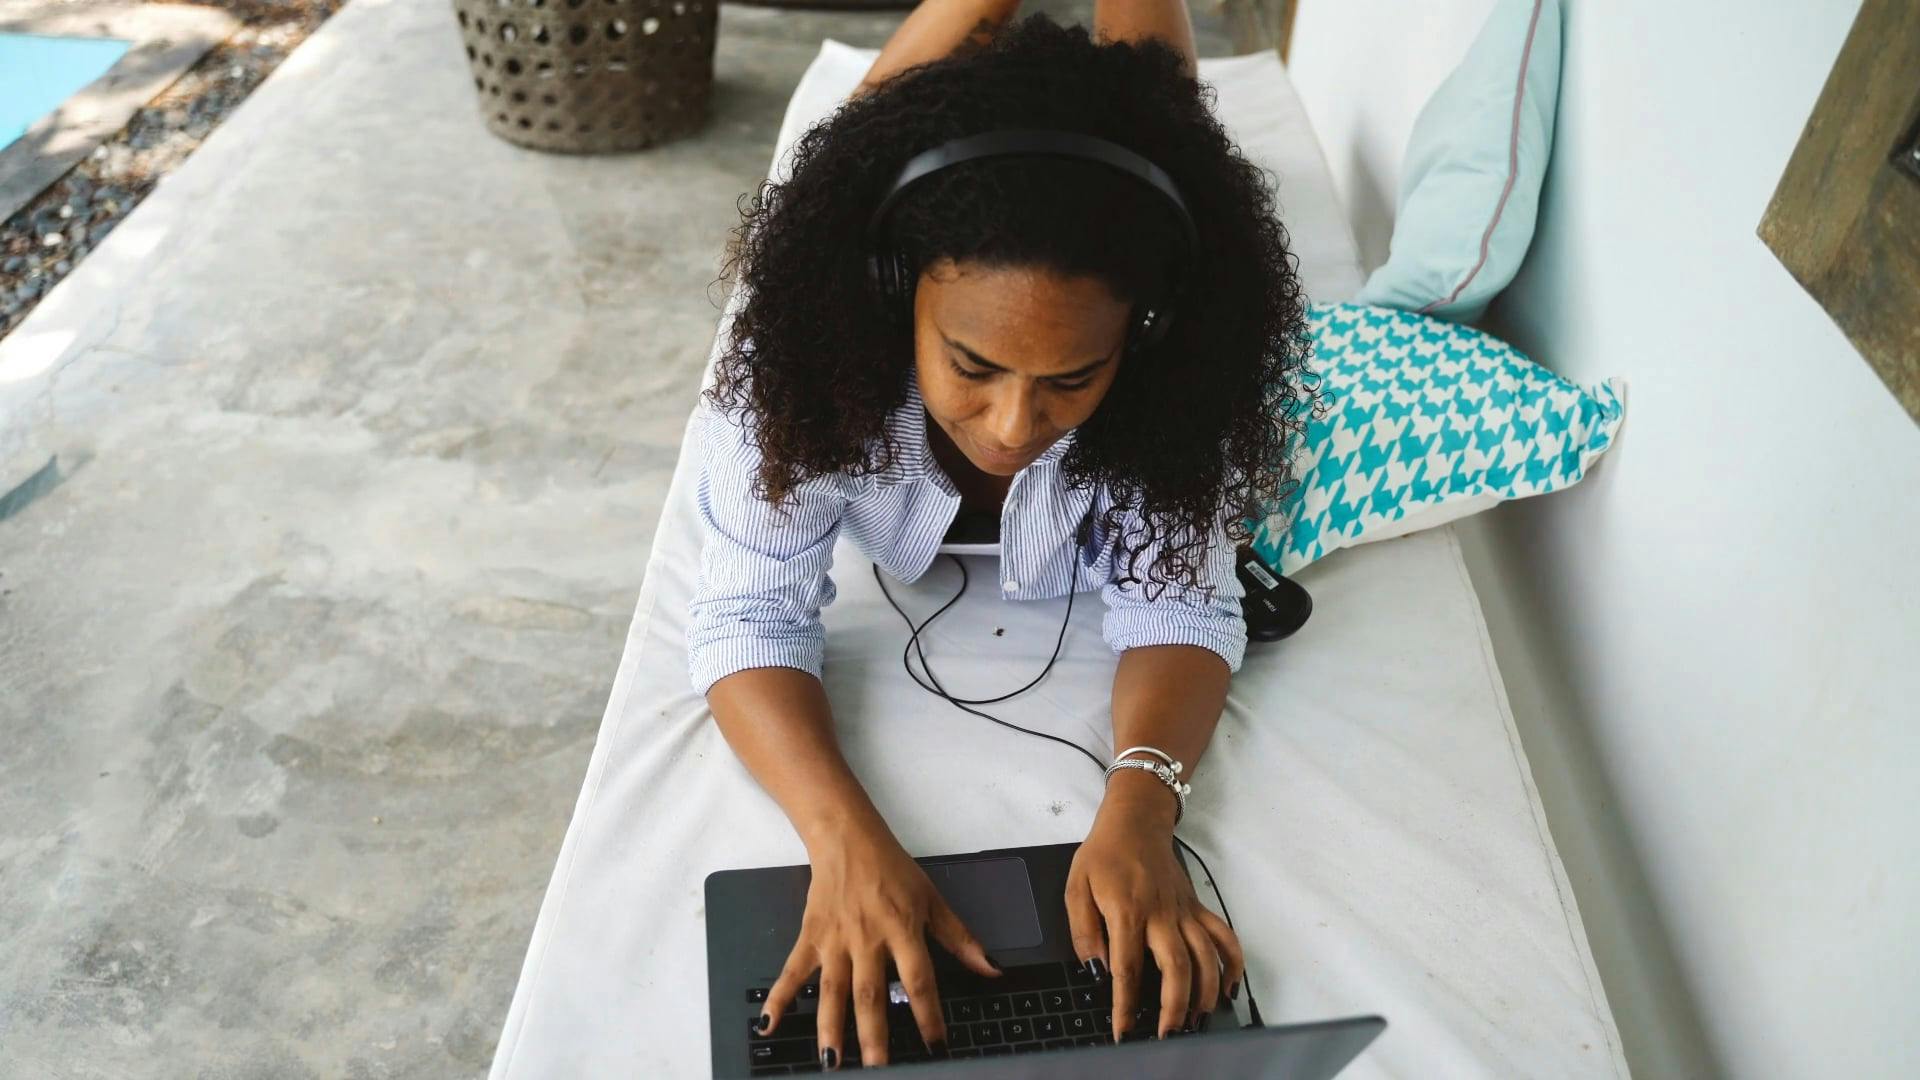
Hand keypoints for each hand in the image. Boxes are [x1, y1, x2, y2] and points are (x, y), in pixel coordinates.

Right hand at [756, 825, 1000, 1068]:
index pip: (919, 979)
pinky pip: (793, 971)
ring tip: (832, 1059)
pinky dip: (780, 997)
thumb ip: (960, 938)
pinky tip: (770, 1024)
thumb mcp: (932, 899)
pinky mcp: (810, 936)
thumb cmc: (891, 868)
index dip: (928, 1013)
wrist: (847, 839)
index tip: (936, 1044)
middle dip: (873, 1034)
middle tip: (877, 1068)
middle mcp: (867, 939)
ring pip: (832, 990)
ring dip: (830, 1026)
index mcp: (902, 929)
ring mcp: (835, 940)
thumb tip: (991, 968)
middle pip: (870, 993)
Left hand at [1065, 771, 1243, 1039]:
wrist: (1135, 821)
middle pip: (1177, 967)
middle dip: (1174, 1007)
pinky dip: (1233, 962)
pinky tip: (1230, 987)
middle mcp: (1161, 914)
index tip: (1123, 1030)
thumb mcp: (1075, 888)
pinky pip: (1223, 935)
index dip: (1125, 1004)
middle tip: (1166, 1034)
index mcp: (1128, 911)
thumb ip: (1084, 931)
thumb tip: (1096, 969)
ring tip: (1196, 1020)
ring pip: (1206, 956)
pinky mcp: (1197, 906)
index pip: (1128, 968)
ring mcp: (1184, 911)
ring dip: (1205, 992)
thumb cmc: (1103, 854)